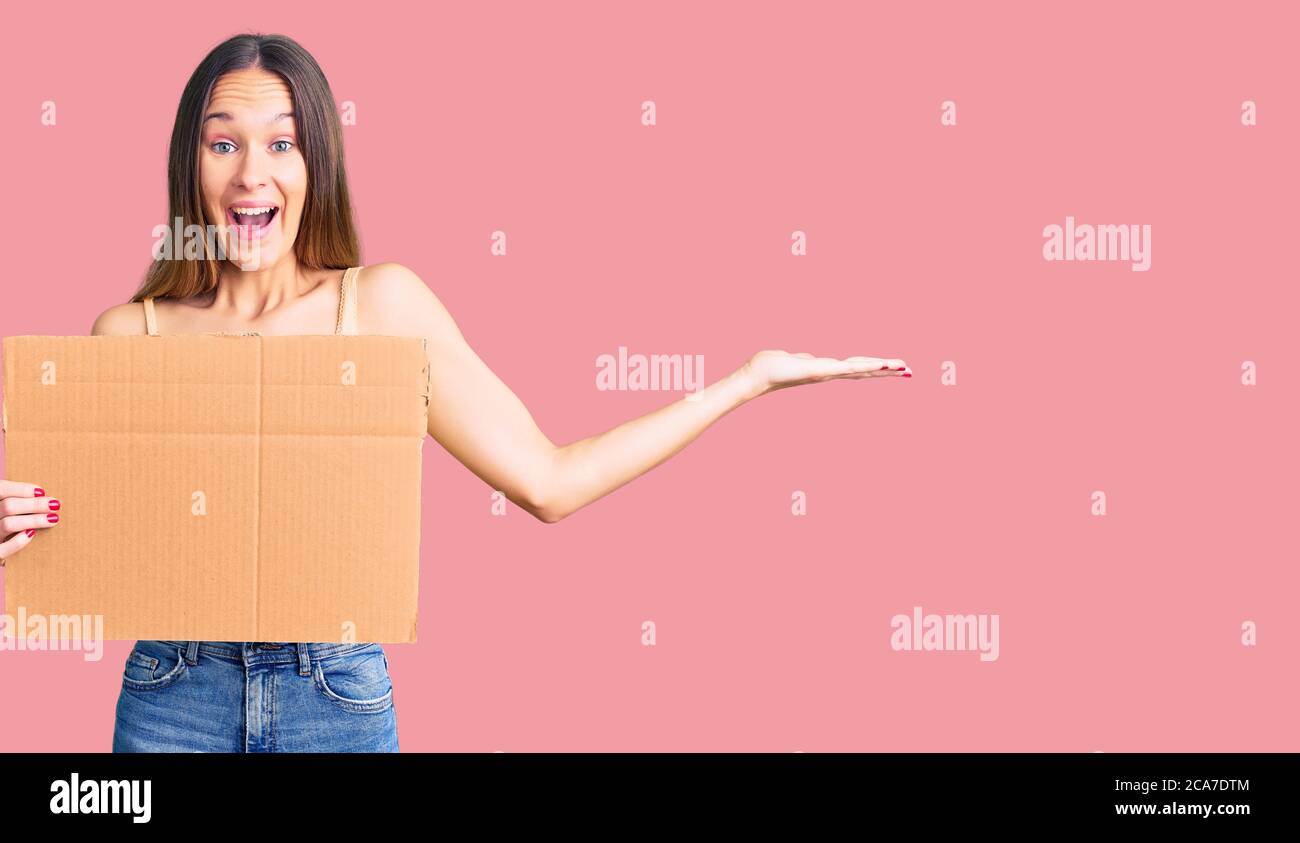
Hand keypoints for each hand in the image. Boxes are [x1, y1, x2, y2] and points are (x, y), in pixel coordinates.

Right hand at [0, 480, 59, 566]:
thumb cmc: (6, 521)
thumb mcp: (8, 509)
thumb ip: (19, 502)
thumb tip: (42, 495)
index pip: (1, 489)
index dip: (21, 489)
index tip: (42, 492)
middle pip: (8, 506)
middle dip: (34, 504)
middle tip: (55, 504)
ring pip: (8, 524)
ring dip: (34, 520)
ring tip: (53, 518)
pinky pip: (4, 549)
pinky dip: (18, 541)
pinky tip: (32, 534)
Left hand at [741, 349, 910, 397]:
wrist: (759, 374)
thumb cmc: (773, 366)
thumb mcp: (795, 360)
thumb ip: (805, 359)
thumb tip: (806, 358)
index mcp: (827, 370)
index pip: (857, 368)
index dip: (876, 368)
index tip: (896, 368)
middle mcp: (830, 373)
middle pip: (865, 371)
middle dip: (888, 372)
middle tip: (910, 372)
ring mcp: (828, 373)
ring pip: (861, 370)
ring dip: (883, 369)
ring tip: (903, 368)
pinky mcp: (823, 370)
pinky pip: (849, 368)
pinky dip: (867, 366)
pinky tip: (881, 365)